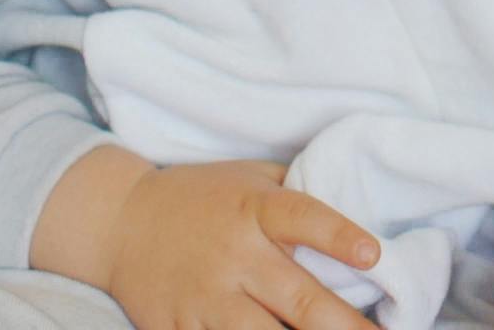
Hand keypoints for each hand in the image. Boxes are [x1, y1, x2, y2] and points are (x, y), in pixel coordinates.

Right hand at [105, 160, 379, 329]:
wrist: (119, 221)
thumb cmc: (201, 197)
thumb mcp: (249, 178)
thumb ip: (296, 191)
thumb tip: (359, 202)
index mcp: (254, 210)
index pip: (303, 218)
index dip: (339, 236)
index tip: (374, 255)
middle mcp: (233, 255)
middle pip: (299, 298)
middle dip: (346, 326)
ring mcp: (204, 297)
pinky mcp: (177, 327)